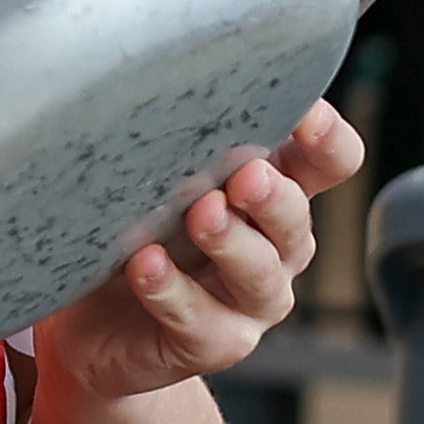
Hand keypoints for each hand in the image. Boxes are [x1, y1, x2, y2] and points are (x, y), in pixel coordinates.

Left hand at [34, 101, 365, 405]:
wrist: (94, 328)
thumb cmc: (131, 233)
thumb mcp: (151, 179)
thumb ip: (168, 142)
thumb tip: (144, 79)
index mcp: (270, 194)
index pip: (329, 163)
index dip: (327, 137)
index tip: (303, 111)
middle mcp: (274, 248)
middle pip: (297, 220)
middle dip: (273, 197)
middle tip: (244, 175)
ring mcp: (249, 303)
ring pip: (261, 276)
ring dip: (232, 242)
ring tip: (199, 215)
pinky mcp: (213, 343)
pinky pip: (200, 321)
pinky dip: (171, 291)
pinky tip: (145, 265)